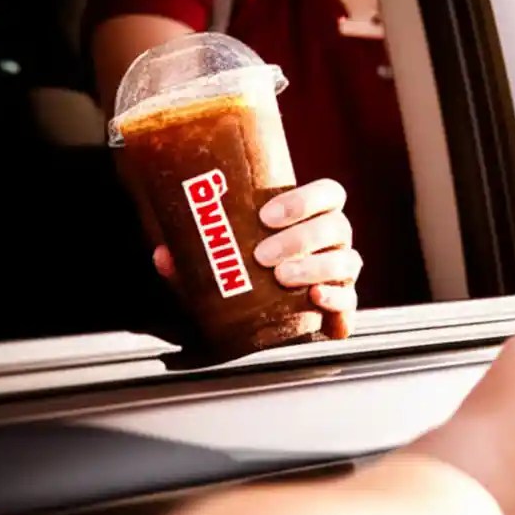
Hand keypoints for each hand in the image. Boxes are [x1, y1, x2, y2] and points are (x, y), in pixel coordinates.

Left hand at [153, 179, 361, 338]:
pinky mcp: (344, 305)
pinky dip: (336, 298)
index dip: (303, 200)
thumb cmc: (249, 275)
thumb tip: (163, 254)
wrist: (269, 320)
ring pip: (346, 260)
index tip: (266, 216)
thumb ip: (194, 257)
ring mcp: (343, 271)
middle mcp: (334, 241)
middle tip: (263, 255)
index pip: (328, 194)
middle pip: (336, 226)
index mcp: (312, 217)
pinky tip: (314, 298)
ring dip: (315, 267)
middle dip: (300, 238)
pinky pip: (351, 299)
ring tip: (282, 278)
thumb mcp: (219, 262)